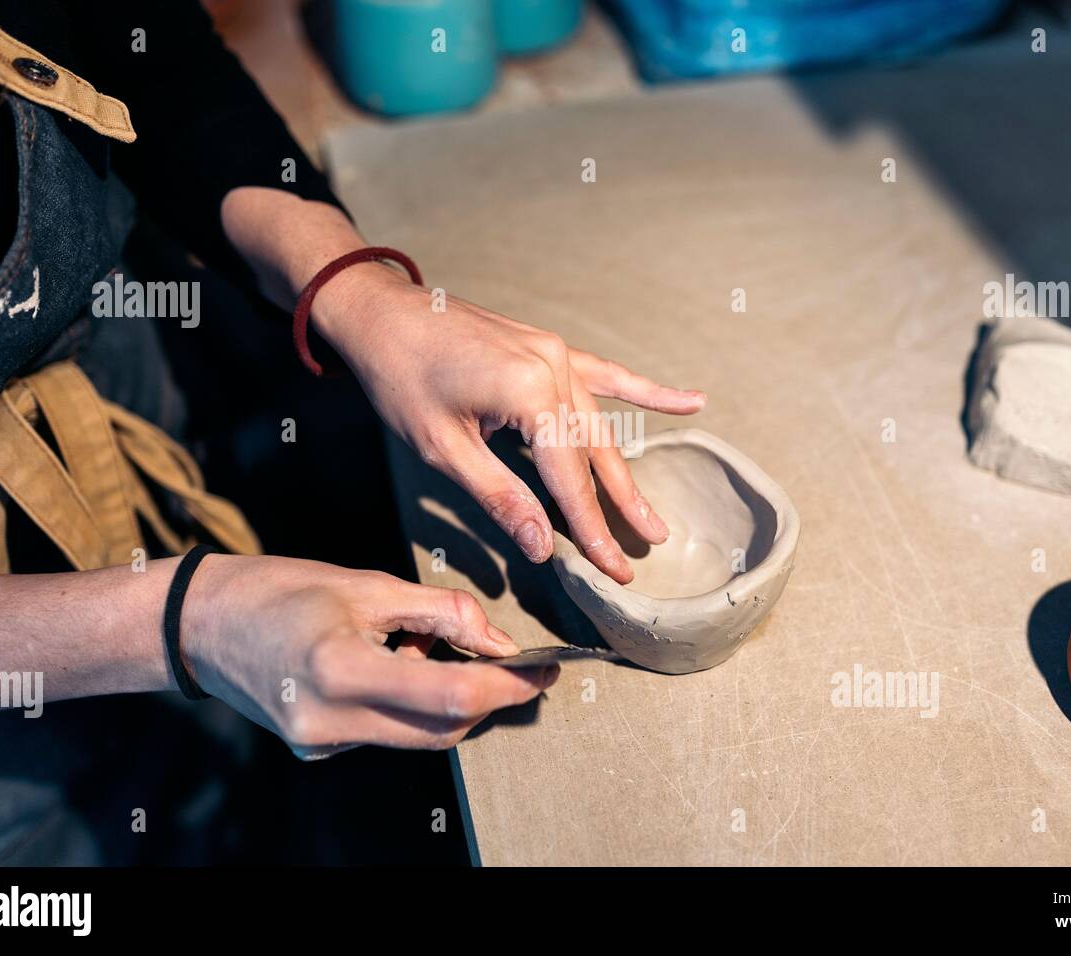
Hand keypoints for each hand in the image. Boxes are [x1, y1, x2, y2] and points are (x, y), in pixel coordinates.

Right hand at [181, 554, 557, 755]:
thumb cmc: (280, 590)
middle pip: (444, 728)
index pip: (451, 695)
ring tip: (437, 647)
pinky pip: (390, 733)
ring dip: (453, 700)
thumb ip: (441, 613)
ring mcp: (322, 743)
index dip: (509, 686)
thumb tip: (499, 642)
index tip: (547, 671)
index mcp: (341, 670)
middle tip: (518, 663)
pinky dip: (415, 704)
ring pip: (420, 736)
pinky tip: (402, 664)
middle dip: (490, 697)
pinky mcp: (319, 748)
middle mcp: (330, 721)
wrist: (201, 623)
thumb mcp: (368, 584)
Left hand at [219, 188, 705, 582]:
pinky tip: (690, 401)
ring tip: (652, 518)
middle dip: (616, 508)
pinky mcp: (548, 347)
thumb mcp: (442, 448)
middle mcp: (553, 367)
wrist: (380, 311)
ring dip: (624, 472)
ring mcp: (555, 353)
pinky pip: (606, 375)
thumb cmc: (400, 378)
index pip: (570, 478)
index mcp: (528, 393)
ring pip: (600, 424)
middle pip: (592, 453)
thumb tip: (543, 546)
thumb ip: (500, 496)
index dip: (591, 529)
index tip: (615, 569)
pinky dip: (645, 392)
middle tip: (645, 551)